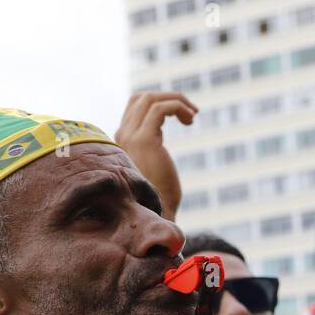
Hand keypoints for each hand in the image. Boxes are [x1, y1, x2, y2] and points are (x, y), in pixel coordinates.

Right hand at [115, 91, 197, 220]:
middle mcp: (122, 136)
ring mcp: (131, 137)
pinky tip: (191, 120)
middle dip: (167, 98)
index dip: (158, 105)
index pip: (135, 108)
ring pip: (150, 99)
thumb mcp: (153, 170)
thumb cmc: (157, 200)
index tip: (181, 117)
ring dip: (176, 101)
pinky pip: (161, 109)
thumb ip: (152, 154)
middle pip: (141, 98)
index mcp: (122, 141)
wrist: (153, 216)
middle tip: (190, 112)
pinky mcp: (145, 140)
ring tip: (193, 115)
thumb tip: (161, 152)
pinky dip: (178, 107)